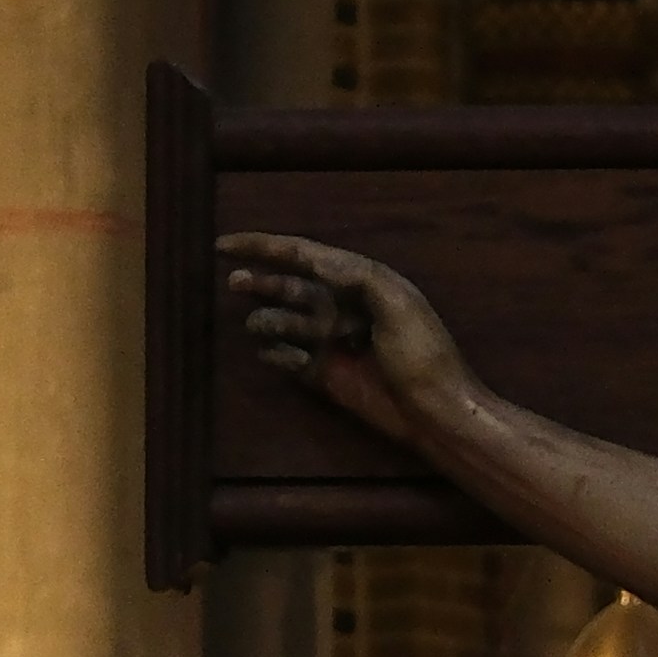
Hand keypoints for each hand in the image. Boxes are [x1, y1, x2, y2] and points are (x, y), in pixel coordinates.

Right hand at [218, 232, 470, 445]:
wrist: (432, 411)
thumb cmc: (421, 353)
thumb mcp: (397, 302)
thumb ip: (357, 276)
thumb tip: (315, 261)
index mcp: (359, 281)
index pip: (303, 255)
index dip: (264, 246)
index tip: (224, 245)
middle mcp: (339, 306)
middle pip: (287, 285)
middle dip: (259, 280)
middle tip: (234, 282)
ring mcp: (328, 341)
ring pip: (281, 321)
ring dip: (267, 319)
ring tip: (260, 325)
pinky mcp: (321, 373)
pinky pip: (286, 356)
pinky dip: (279, 354)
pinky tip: (290, 358)